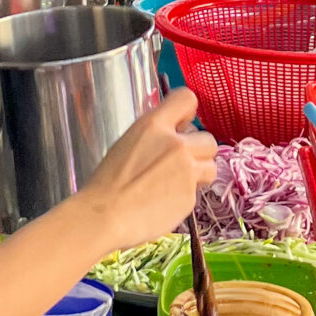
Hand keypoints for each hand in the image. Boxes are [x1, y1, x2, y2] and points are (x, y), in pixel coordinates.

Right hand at [82, 90, 216, 253]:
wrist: (104, 217)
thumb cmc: (106, 184)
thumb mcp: (127, 144)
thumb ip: (154, 136)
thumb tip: (172, 135)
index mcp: (153, 125)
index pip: (186, 99)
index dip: (188, 113)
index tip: (183, 124)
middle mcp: (175, 144)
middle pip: (208, 139)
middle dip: (197, 151)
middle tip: (178, 164)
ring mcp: (187, 171)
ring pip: (211, 166)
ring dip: (199, 174)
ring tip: (174, 184)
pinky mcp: (190, 197)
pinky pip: (198, 191)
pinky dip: (186, 196)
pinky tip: (164, 202)